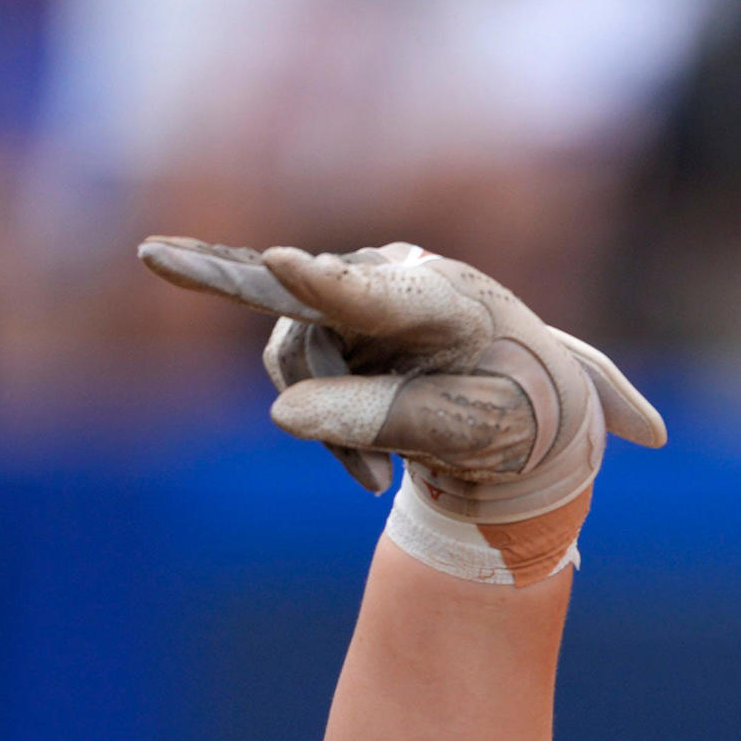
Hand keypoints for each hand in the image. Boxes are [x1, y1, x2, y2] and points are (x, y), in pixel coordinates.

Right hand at [137, 238, 666, 583]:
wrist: (528, 404)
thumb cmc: (513, 412)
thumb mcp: (470, 434)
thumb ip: (385, 422)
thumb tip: (281, 415)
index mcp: (446, 301)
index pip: (376, 299)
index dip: (326, 286)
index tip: (284, 264)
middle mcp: (391, 276)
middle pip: (306, 318)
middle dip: (273, 337)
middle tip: (212, 319)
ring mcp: (354, 289)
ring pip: (291, 353)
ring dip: (323, 422)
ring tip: (375, 477)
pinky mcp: (329, 316)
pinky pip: (292, 368)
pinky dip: (318, 417)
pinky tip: (367, 457)